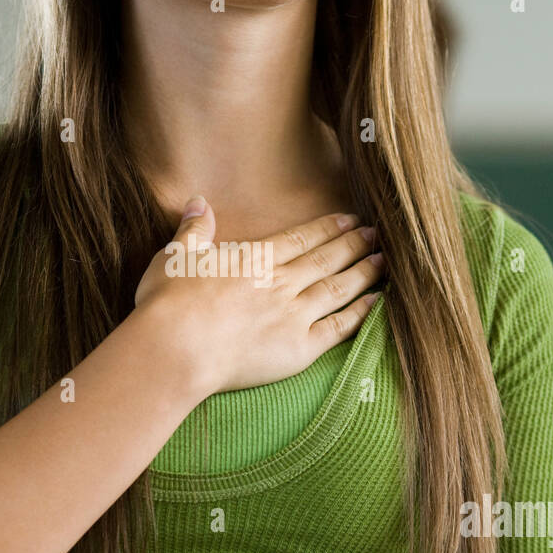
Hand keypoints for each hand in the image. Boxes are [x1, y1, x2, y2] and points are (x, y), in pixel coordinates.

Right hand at [133, 196, 384, 394]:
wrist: (176, 349)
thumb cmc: (168, 304)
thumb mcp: (175, 256)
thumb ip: (194, 230)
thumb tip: (198, 202)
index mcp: (255, 259)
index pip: (302, 238)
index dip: (329, 227)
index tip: (350, 219)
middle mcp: (281, 282)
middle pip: (327, 259)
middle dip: (354, 245)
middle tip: (377, 234)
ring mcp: (294, 315)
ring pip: (338, 288)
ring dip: (364, 272)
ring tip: (384, 261)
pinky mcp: (299, 349)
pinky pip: (339, 328)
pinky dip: (361, 314)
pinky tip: (377, 302)